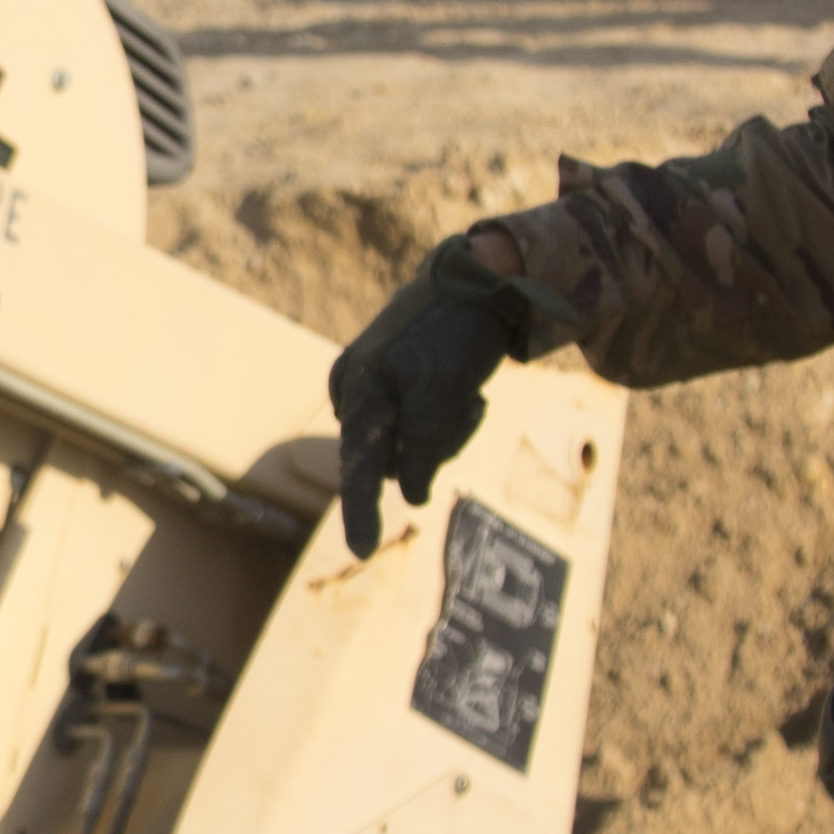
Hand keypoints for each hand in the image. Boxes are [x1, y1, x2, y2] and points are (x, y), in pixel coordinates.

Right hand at [328, 231, 544, 558]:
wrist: (477, 282)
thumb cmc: (458, 330)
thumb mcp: (445, 387)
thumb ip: (422, 443)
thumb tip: (410, 494)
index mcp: (360, 387)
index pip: (359, 462)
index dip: (361, 510)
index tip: (363, 551)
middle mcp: (355, 391)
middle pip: (389, 459)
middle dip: (433, 447)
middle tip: (469, 409)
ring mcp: (373, 391)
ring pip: (407, 448)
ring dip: (445, 433)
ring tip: (468, 394)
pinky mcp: (393, 390)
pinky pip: (416, 429)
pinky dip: (445, 420)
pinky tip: (465, 392)